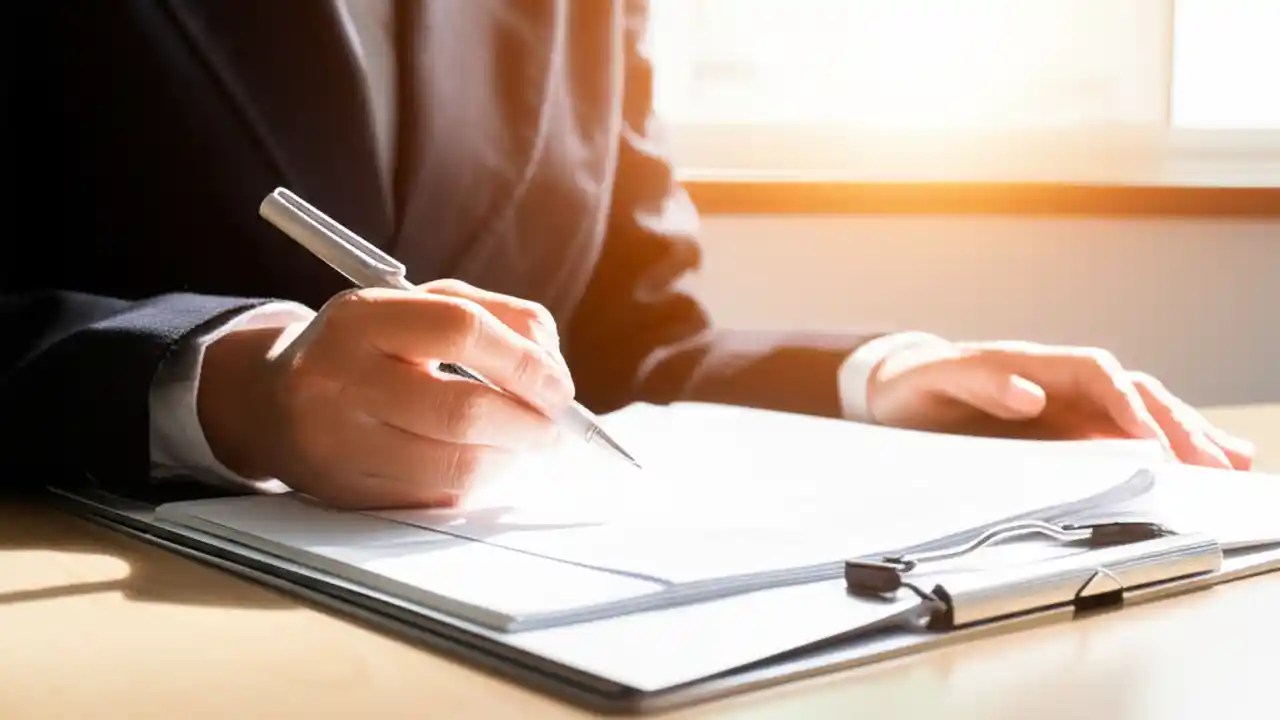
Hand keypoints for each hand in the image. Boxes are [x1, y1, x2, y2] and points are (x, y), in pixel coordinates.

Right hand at [198, 280, 573, 507]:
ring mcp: (340, 446)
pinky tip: (482, 460)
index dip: (525, 360)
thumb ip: (496, 317)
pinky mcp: (351, 496)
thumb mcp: (419, 305)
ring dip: (510, 458)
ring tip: (522, 442)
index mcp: (360, 319)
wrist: (273, 403)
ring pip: (456, 467)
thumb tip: (552, 366)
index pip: (461, 328)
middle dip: (529, 422)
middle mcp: (341, 381)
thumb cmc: (372, 347)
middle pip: (463, 410)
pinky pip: (438, 498)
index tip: (558, 384)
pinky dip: (478, 481)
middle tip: (553, 424)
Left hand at [866, 339, 1254, 469]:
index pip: (1096, 373)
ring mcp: (1069, 405)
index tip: (1150, 439)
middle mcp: (1061, 381)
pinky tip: (1206, 460)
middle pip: (1133, 393)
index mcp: (1033, 364)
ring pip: (1142, 413)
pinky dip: (1167, 447)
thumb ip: (978, 382)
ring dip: (1185, 435)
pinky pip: (1126, 434)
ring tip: (1230, 462)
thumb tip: (1027, 393)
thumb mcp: (935, 380)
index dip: (1125, 403)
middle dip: (1176, 425)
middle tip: (1214, 464)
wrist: (900, 388)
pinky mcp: (1069, 429)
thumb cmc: (917, 384)